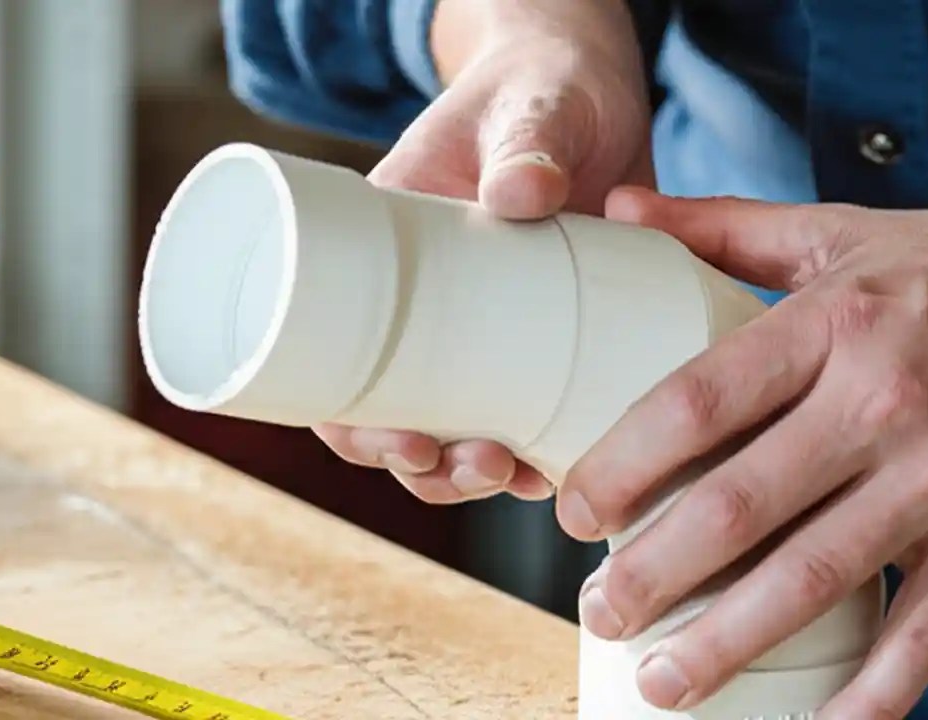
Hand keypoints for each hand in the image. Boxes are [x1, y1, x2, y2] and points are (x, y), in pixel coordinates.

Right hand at [316, 1, 654, 503]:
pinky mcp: (542, 336)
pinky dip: (535, 451)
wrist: (593, 91)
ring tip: (518, 476)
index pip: (334, 362)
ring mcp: (483, 327)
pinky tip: (559, 467)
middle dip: (428, 466)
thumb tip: (520, 195)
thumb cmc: (539, 85)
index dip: (356, 427)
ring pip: (454, 427)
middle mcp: (423, 305)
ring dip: (474, 474)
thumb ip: (527, 139)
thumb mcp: (530, 105)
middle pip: (394, 415)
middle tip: (482, 465)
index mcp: (385, 254)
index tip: (407, 446)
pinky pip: (521, 411)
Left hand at [558, 183, 927, 715]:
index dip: (626, 462)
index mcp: (832, 323)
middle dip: (657, 572)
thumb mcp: (839, 231)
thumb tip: (619, 205)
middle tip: (598, 612)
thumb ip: (722, 226)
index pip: (703, 399)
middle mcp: (883, 403)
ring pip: (821, 579)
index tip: (574, 512)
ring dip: (733, 642)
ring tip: (663, 682)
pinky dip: (874, 692)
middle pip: (746, 504)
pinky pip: (926, 631)